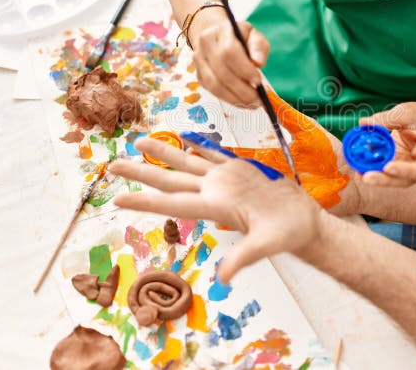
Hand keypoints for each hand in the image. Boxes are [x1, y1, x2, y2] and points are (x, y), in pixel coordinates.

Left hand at [109, 136, 321, 282]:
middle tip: (111, 165)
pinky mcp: (240, 170)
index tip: (117, 198)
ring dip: (162, 152)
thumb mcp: (266, 245)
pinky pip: (213, 153)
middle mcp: (214, 192)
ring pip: (186, 162)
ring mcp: (225, 180)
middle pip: (169, 179)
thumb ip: (243, 257)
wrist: (304, 224)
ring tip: (138, 141)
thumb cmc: (288, 234)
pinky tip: (184, 138)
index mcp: (215, 206)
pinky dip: (198, 144)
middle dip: (141, 172)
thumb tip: (224, 278)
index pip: (172, 202)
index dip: (145, 200)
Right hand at [190, 12, 269, 107]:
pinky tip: (242, 101)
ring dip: (235, 98)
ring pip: (214, 84)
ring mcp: (199, 61)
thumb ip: (258, 47)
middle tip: (258, 99)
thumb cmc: (239, 37)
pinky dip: (229, 99)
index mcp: (220, 31)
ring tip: (252, 103)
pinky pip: (212, 91)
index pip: (229, 52)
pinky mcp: (199, 75)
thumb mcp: (253, 35)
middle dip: (241, 89)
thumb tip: (258, 63)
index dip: (244, 69)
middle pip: (221, 72)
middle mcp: (205, 45)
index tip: (258, 81)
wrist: (216, 35)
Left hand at [358, 103, 415, 186]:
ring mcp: (406, 168)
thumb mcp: (408, 112)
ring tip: (356, 170)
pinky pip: (382, 170)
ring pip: (391, 178)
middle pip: (404, 180)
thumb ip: (388, 118)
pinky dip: (368, 168)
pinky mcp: (394, 166)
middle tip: (366, 177)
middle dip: (384, 180)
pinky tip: (355, 164)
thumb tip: (364, 123)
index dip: (406, 172)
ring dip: (373, 176)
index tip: (388, 167)